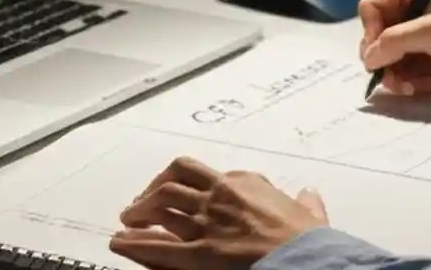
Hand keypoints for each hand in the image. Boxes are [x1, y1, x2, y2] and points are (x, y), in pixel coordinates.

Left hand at [110, 156, 328, 269]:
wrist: (305, 258)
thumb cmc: (309, 239)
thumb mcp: (312, 213)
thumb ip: (306, 202)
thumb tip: (309, 193)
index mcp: (244, 184)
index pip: (204, 173)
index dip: (184, 181)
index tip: (178, 190)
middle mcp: (219, 195)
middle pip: (174, 180)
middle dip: (153, 188)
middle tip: (142, 201)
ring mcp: (206, 223)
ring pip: (160, 205)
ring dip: (139, 211)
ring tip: (127, 220)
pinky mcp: (199, 253)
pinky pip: (159, 246)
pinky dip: (134, 244)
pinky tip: (118, 243)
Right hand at [358, 0, 430, 96]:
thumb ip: (396, 40)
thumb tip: (368, 59)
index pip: (371, 8)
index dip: (370, 29)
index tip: (381, 49)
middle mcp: (413, 19)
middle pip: (375, 38)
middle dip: (383, 59)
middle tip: (395, 76)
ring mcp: (421, 46)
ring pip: (387, 62)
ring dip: (398, 77)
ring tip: (416, 87)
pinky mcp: (429, 69)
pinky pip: (404, 78)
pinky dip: (413, 85)